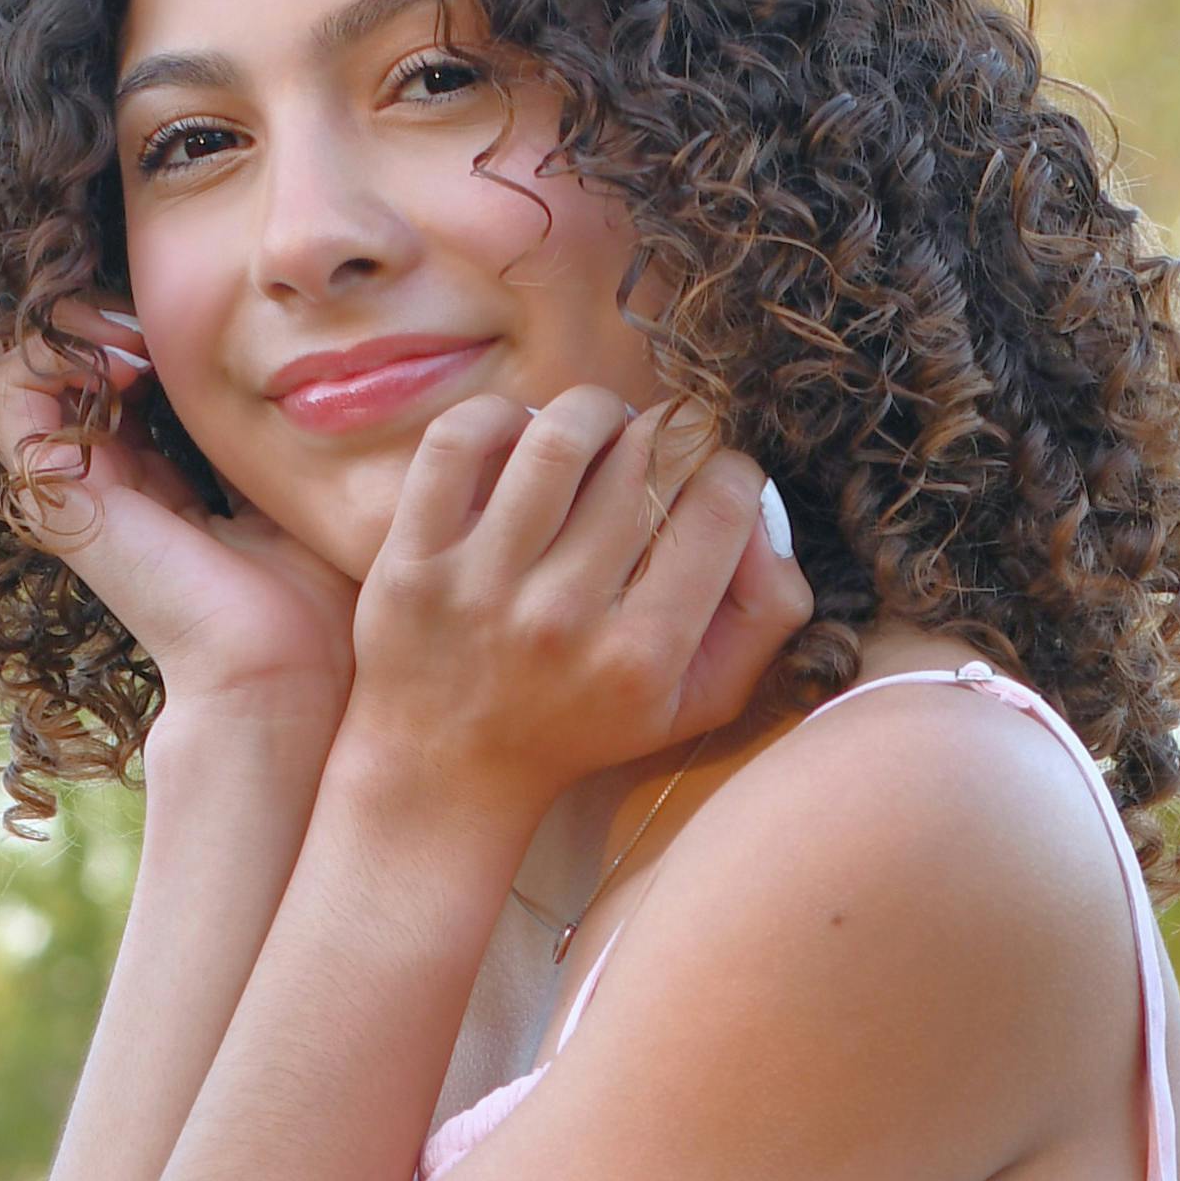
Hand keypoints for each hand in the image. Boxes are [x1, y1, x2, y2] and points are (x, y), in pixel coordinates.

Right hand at [0, 312, 357, 729]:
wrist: (286, 671)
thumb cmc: (312, 592)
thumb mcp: (286, 479)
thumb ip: (257, 424)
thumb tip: (277, 353)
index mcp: (156, 478)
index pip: (119, 369)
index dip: (144, 326)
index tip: (195, 330)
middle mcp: (106, 480)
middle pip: (70, 357)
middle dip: (107, 315)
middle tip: (161, 325)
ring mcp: (75, 489)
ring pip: (28, 360)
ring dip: (75, 325)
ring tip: (138, 340)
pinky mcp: (57, 498)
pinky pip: (9, 387)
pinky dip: (54, 353)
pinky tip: (123, 365)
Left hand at [341, 389, 815, 840]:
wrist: (450, 769)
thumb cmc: (587, 723)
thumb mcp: (700, 700)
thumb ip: (764, 615)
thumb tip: (765, 517)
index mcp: (644, 657)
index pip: (723, 503)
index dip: (734, 469)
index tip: (715, 482)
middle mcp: (564, 619)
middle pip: (652, 457)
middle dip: (673, 435)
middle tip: (662, 454)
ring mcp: (482, 585)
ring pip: (563, 433)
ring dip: (598, 411)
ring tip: (603, 431)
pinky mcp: (414, 559)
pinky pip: (461, 438)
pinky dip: (500, 416)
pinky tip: (522, 439)